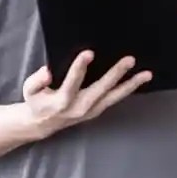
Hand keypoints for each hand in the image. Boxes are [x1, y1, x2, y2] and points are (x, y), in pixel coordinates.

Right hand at [20, 51, 151, 137]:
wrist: (43, 124)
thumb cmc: (37, 102)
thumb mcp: (29, 90)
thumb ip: (36, 81)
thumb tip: (47, 72)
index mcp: (62, 101)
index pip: (72, 83)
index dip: (79, 68)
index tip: (88, 53)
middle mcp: (80, 107)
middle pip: (101, 89)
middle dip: (116, 74)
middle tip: (129, 60)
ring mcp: (92, 110)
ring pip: (114, 97)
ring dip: (131, 85)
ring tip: (147, 74)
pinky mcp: (98, 110)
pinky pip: (115, 99)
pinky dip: (128, 89)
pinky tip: (140, 79)